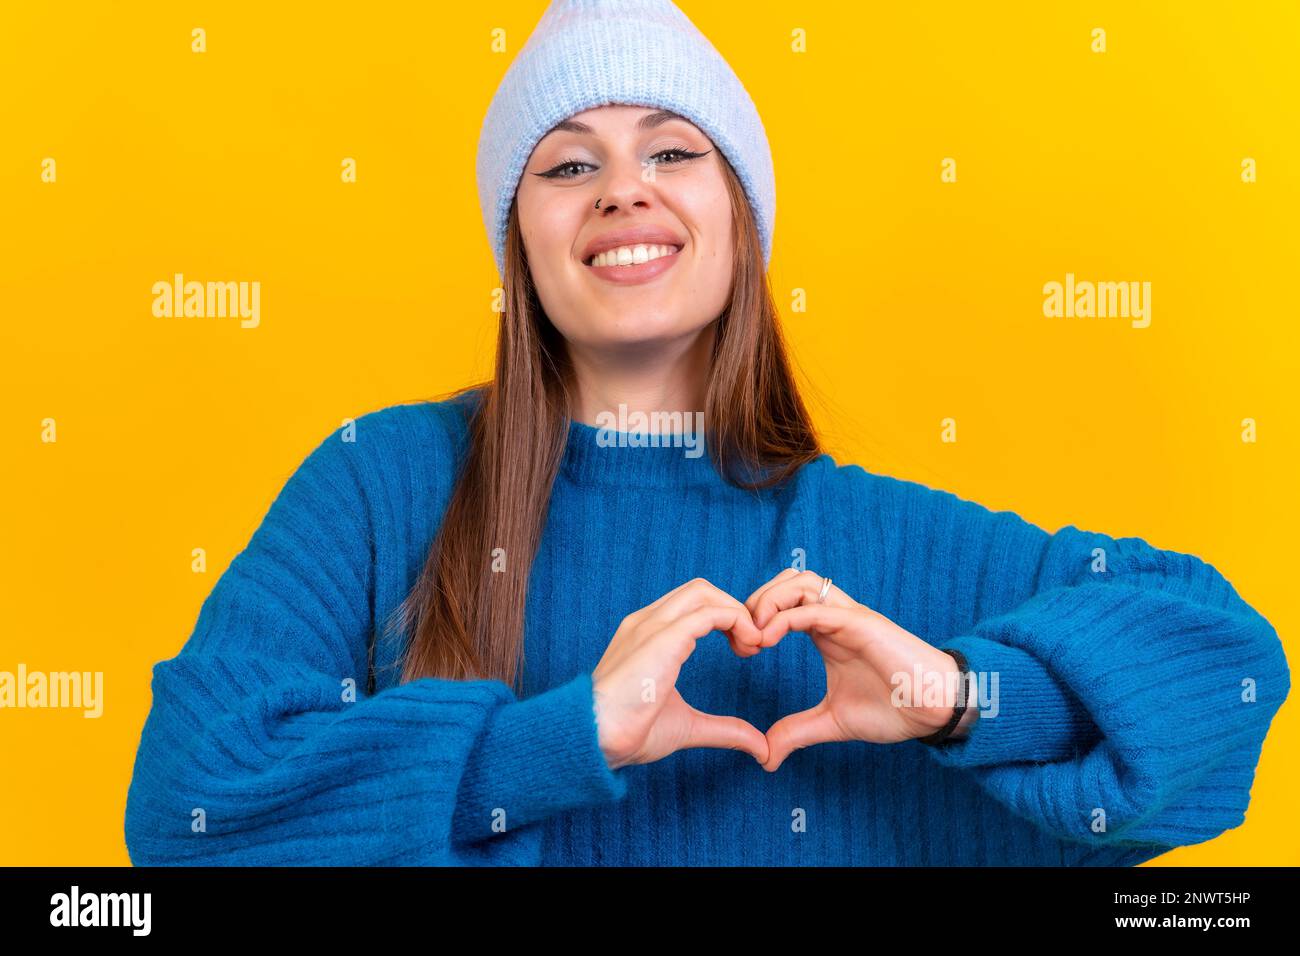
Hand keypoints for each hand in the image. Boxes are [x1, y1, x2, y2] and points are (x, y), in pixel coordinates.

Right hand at [592, 578, 769, 770]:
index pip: (692, 604)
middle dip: (734, 609)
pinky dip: (736, 621)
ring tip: (752, 645)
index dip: (725, 618)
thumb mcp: (688, 727)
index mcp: (647, 636)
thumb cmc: (629, 732)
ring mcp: (652, 625)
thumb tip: (759, 746)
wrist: (595, 737)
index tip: (744, 650)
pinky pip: (709, 612)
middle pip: (701, 590)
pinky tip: (748, 645)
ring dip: (737, 612)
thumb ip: (724, 729)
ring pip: (704, 592)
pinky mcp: (663, 636)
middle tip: (752, 646)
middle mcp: (647, 622)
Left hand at [745, 569, 970, 771]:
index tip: (741, 650)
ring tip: (755, 636)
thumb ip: (797, 731)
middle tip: (743, 638)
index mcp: (826, 631)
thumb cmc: (893, 708)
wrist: (936, 710)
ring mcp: (849, 616)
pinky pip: (816, 607)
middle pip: (787, 580)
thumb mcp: (832, 722)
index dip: (755, 617)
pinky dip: (785, 617)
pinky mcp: (861, 624)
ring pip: (801, 581)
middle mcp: (835, 616)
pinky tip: (769, 639)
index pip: (783, 600)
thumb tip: (767, 756)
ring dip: (768, 601)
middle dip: (756, 600)